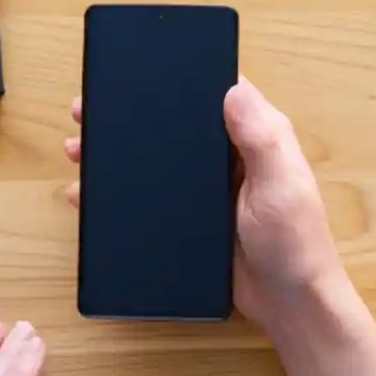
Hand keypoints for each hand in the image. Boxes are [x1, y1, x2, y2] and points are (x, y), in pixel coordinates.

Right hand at [63, 77, 347, 335]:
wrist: (288, 306)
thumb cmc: (296, 245)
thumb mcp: (281, 187)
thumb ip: (261, 138)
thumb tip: (232, 88)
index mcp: (254, 139)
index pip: (213, 92)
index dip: (177, 77)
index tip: (134, 70)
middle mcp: (227, 157)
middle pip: (172, 125)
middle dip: (130, 117)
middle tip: (87, 111)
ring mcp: (206, 189)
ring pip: (153, 161)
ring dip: (117, 154)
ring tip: (79, 150)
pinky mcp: (190, 219)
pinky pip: (148, 198)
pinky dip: (119, 194)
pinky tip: (90, 196)